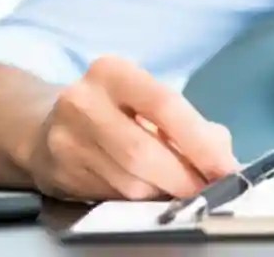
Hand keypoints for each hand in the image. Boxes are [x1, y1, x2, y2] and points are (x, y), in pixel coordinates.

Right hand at [23, 55, 239, 200]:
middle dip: (184, 177)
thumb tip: (224, 156)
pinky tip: (151, 192)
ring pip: (129, 182)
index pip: (165, 105)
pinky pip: (113, 197)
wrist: (48, 125)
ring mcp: (66, 140)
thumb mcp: (149, 99)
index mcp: (113, 72)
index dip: (200, 141)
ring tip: (181, 189)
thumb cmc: (115, 110)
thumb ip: (191, 123)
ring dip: (164, 192)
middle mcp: (83, 102)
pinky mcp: (60, 174)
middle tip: (208, 188)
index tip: (225, 166)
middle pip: (144, 151)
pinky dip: (141, 201)